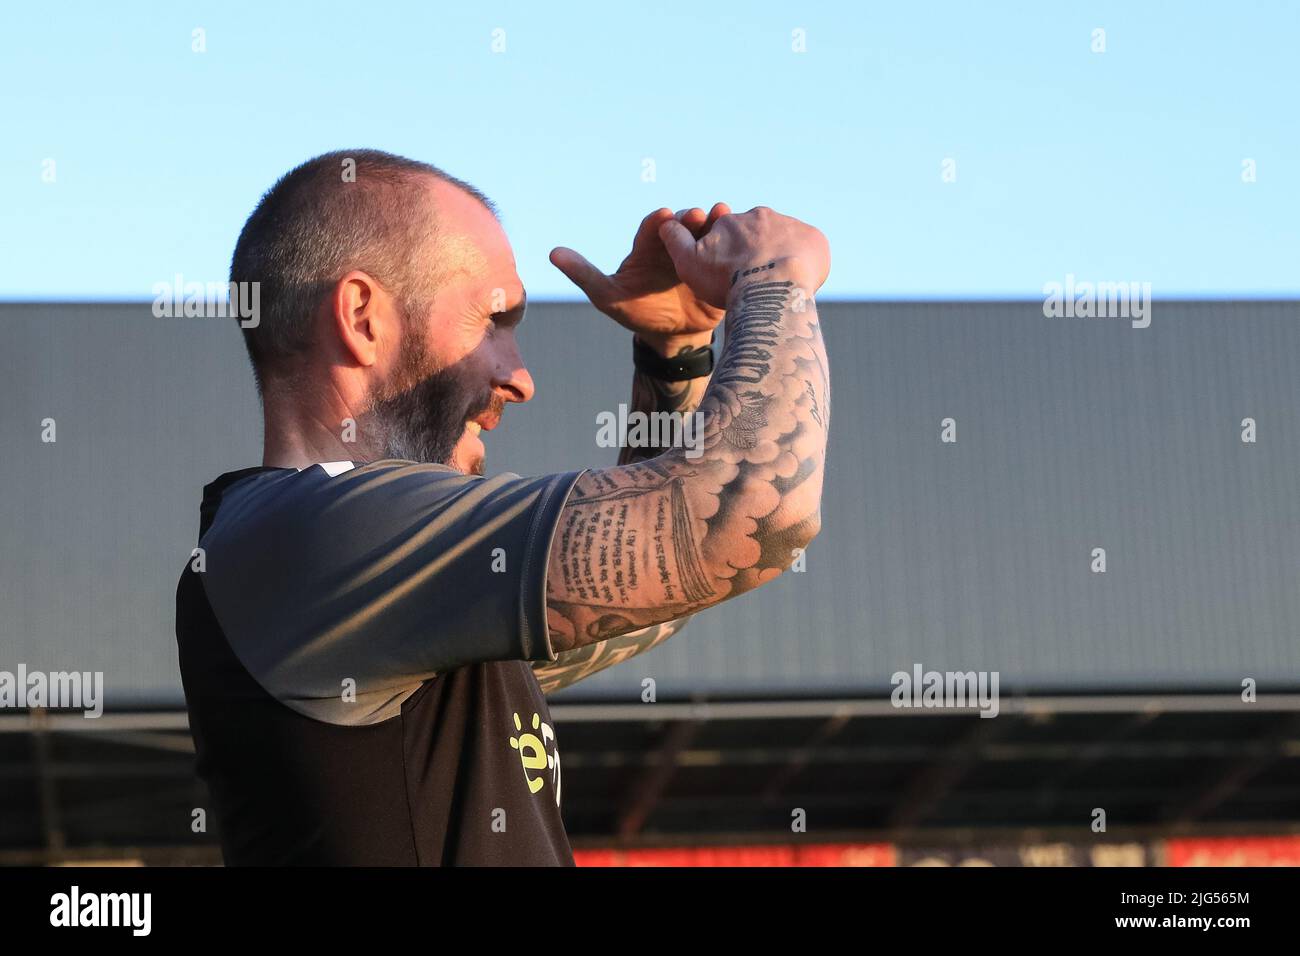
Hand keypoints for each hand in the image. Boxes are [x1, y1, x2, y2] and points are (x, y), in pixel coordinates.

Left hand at [550, 204, 730, 353]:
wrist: (671, 337)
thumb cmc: (635, 312)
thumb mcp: (607, 295)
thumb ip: (584, 273)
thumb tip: (553, 253)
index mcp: (649, 245)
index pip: (654, 227)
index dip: (659, 221)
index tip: (664, 216)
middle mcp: (675, 244)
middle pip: (684, 224)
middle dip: (690, 218)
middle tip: (698, 214)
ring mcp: (699, 254)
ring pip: (707, 232)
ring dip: (716, 222)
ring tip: (724, 215)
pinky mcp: (719, 267)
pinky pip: (727, 254)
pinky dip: (735, 245)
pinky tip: (745, 240)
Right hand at [657, 206, 829, 308]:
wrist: (771, 288)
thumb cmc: (727, 280)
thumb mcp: (690, 263)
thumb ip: (676, 240)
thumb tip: (667, 221)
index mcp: (732, 221)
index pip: (729, 238)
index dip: (729, 260)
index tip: (732, 280)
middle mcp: (762, 216)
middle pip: (759, 238)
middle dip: (757, 256)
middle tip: (756, 286)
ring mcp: (791, 225)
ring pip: (785, 243)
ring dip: (783, 259)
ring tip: (779, 289)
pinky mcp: (815, 239)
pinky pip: (811, 250)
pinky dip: (807, 264)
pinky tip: (799, 286)